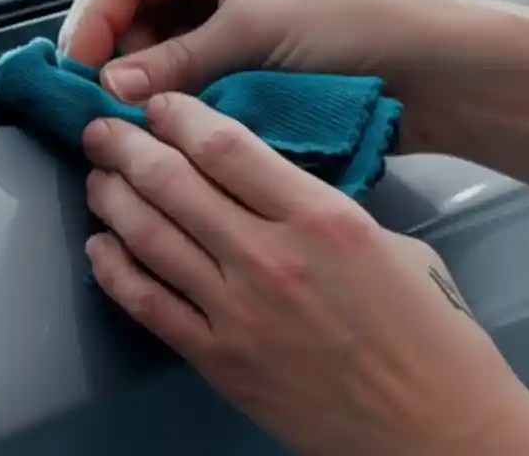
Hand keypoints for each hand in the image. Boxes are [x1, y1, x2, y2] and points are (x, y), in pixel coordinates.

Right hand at [57, 0, 462, 104]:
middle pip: (132, 8)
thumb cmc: (358, 23)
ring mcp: (224, 13)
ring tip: (128, 115)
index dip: (93, 19)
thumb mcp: (254, 32)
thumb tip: (108, 91)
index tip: (75, 69)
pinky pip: (181, 73)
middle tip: (94, 100)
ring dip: (138, 79)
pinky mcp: (237, 55)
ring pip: (152, 45)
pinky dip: (166, 96)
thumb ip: (174, 62)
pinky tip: (158, 117)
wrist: (435, 70)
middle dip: (112, 53)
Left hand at [82, 94, 528, 454]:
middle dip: (125, 148)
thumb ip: (315, 208)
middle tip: (101, 131)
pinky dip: (113, 270)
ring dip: (111, 200)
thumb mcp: (383, 243)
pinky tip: (100, 247)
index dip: (176, 116)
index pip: (224, 146)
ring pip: (147, 236)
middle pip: (171, 182)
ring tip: (98, 179)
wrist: (431, 430)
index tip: (155, 104)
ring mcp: (236, 311)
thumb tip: (258, 184)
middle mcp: (269, 257)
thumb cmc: (426, 335)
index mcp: (319, 219)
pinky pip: (146, 303)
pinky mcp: (217, 358)